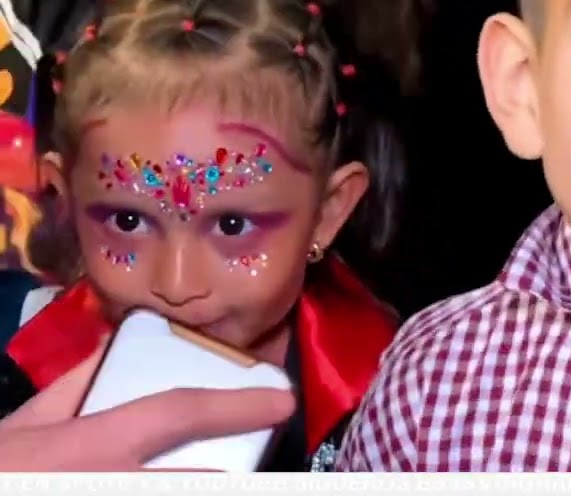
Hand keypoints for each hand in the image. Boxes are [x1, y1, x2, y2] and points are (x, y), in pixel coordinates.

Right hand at [0, 342, 295, 470]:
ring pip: (184, 491)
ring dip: (206, 480)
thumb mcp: (21, 427)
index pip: (179, 413)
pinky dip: (179, 485)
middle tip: (257, 459)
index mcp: (92, 446)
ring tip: (232, 472)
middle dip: (237, 474)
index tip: (282, 401)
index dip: (237, 406)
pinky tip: (187, 477)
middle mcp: (112, 483)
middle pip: (201, 478)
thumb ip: (72, 388)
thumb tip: (114, 351)